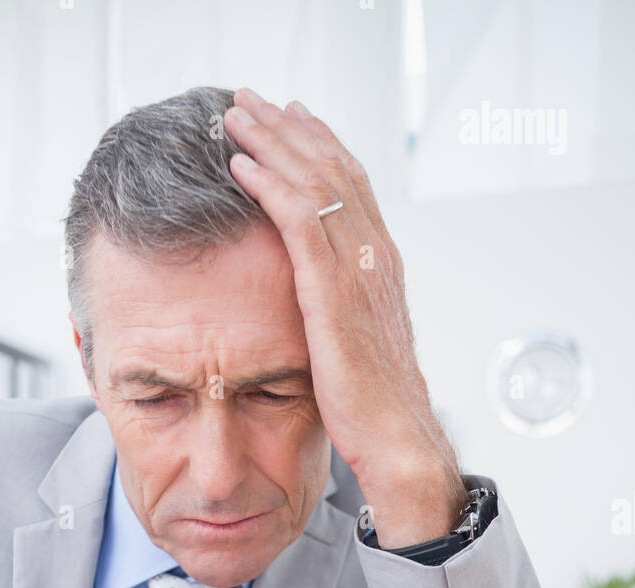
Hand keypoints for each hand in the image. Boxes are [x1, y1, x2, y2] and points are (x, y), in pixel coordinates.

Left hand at [225, 88, 467, 548]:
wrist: (398, 441)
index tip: (287, 119)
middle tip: (251, 99)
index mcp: (382, 268)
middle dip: (289, 128)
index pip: (351, 186)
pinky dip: (267, 183)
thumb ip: (341, 314)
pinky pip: (298, 218)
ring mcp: (358, 270)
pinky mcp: (333, 290)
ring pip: (313, 180)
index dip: (318, 146)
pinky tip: (239, 164)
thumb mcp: (357, 348)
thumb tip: (316, 308)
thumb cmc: (375, 410)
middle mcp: (375, 256)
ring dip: (271, 141)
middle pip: (332, 168)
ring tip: (235, 114)